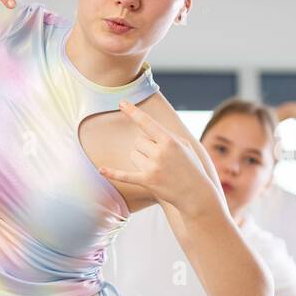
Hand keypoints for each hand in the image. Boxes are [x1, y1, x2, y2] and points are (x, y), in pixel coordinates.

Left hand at [100, 101, 216, 214]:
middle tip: (161, 158)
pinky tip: (100, 170)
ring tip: (158, 168)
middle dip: (146, 148)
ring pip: (133, 155)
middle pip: (138, 141)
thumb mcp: (184, 146)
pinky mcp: (146, 181)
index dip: (133, 112)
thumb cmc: (190, 166)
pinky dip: (112, 173)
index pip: (147, 122)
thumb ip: (167, 135)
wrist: (195, 193)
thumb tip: (148, 129)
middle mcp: (159, 153)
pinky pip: (124, 175)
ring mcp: (152, 168)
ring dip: (141, 160)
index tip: (121, 102)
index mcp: (169, 141)